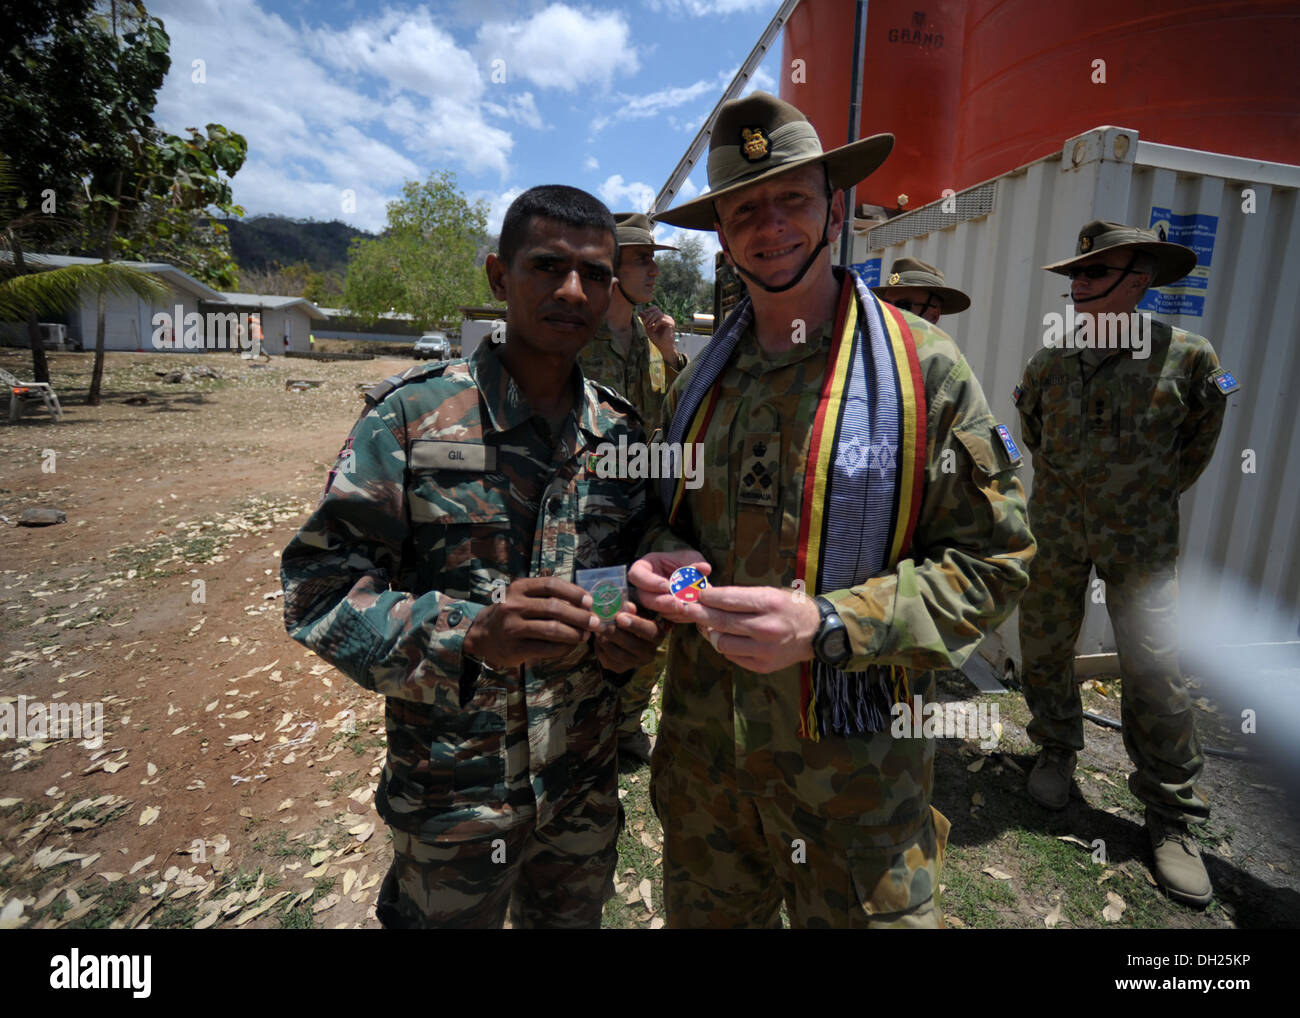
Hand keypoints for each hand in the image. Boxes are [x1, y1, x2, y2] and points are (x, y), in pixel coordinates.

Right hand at [463, 577, 600, 669]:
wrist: (484, 636)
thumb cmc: (513, 614)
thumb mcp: (523, 597)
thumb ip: (547, 596)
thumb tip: (585, 603)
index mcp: (519, 588)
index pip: (551, 585)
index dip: (574, 592)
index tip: (590, 601)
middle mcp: (514, 605)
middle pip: (555, 608)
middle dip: (580, 616)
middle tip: (595, 623)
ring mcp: (513, 627)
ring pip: (553, 629)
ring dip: (574, 634)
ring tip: (586, 636)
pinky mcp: (515, 648)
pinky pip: (547, 648)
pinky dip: (564, 648)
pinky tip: (571, 646)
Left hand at [594, 600, 664, 673]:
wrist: (625, 638)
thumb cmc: (631, 621)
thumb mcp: (634, 613)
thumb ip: (631, 610)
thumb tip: (628, 606)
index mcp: (657, 636)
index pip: (649, 632)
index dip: (635, 624)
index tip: (620, 617)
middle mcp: (649, 653)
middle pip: (631, 645)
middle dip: (614, 632)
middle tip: (600, 623)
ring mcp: (635, 663)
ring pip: (616, 653)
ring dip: (604, 640)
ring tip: (597, 629)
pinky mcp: (620, 668)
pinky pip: (607, 660)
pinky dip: (600, 648)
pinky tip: (598, 638)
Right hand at [628, 549, 710, 621]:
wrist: (690, 574)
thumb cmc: (685, 561)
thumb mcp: (690, 557)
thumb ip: (696, 562)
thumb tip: (705, 569)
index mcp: (644, 567)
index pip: (637, 575)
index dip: (651, 582)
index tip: (667, 586)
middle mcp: (644, 586)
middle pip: (645, 598)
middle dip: (662, 602)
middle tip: (678, 604)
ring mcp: (652, 600)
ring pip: (656, 610)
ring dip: (672, 611)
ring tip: (687, 609)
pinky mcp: (663, 611)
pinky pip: (668, 617)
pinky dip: (680, 616)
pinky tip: (692, 613)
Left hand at [639, 305, 677, 358]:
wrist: (663, 347)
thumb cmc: (657, 339)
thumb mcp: (648, 328)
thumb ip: (645, 320)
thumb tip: (640, 312)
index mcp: (662, 318)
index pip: (656, 309)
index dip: (649, 309)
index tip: (643, 313)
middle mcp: (666, 318)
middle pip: (656, 311)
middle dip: (649, 316)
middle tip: (645, 324)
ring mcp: (669, 320)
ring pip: (659, 314)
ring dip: (651, 320)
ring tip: (648, 327)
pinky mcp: (671, 324)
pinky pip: (661, 320)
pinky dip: (656, 324)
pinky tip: (654, 330)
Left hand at [683, 584, 820, 673]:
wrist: (816, 633)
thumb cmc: (789, 607)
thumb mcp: (769, 593)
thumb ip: (740, 597)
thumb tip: (706, 598)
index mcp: (768, 604)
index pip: (727, 600)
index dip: (705, 596)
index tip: (694, 593)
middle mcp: (766, 628)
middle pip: (719, 622)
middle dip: (696, 613)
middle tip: (683, 607)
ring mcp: (764, 650)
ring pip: (720, 643)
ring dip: (710, 633)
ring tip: (709, 625)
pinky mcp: (762, 666)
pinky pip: (731, 656)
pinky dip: (725, 646)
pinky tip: (727, 637)